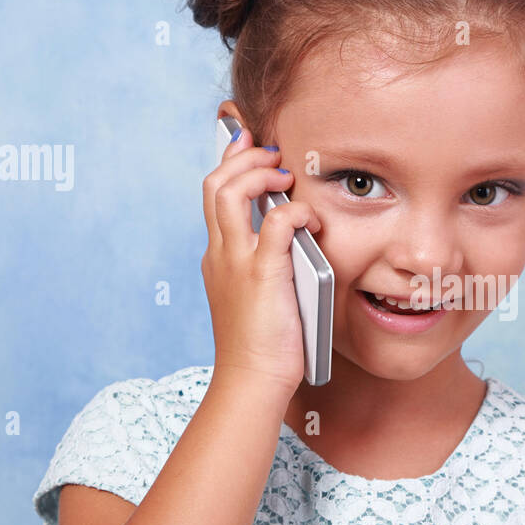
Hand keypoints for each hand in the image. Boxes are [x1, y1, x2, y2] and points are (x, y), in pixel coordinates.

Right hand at [200, 124, 321, 397]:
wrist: (253, 380)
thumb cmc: (263, 344)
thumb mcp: (259, 293)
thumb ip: (269, 261)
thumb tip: (297, 237)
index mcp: (218, 256)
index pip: (214, 194)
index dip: (230, 161)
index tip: (250, 143)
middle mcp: (220, 254)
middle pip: (214, 184)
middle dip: (242, 157)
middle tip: (273, 153)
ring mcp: (236, 263)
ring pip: (229, 193)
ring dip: (259, 174)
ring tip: (284, 175)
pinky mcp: (262, 276)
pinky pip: (275, 225)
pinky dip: (294, 212)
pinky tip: (310, 218)